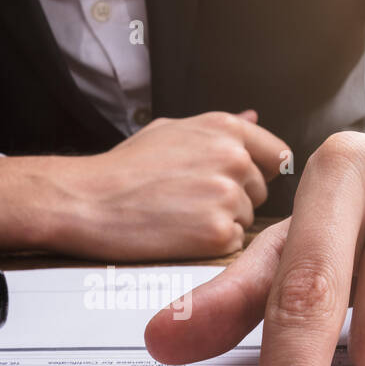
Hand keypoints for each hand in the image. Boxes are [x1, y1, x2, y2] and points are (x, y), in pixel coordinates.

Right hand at [0, 111, 287, 259]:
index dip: (259, 173)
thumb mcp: (171, 130)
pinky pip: (233, 244)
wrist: (87, 200)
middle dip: (234, 199)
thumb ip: (219, 128)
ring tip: (178, 216)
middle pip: (260, 191)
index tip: (238, 183)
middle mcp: (232, 158)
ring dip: (220, 223)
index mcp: (224, 129)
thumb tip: (253, 119)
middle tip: (188, 201)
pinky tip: (179, 234)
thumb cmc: (123, 168)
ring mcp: (226, 196)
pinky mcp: (217, 232)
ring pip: (246, 219)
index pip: (277, 154)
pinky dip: (210, 246)